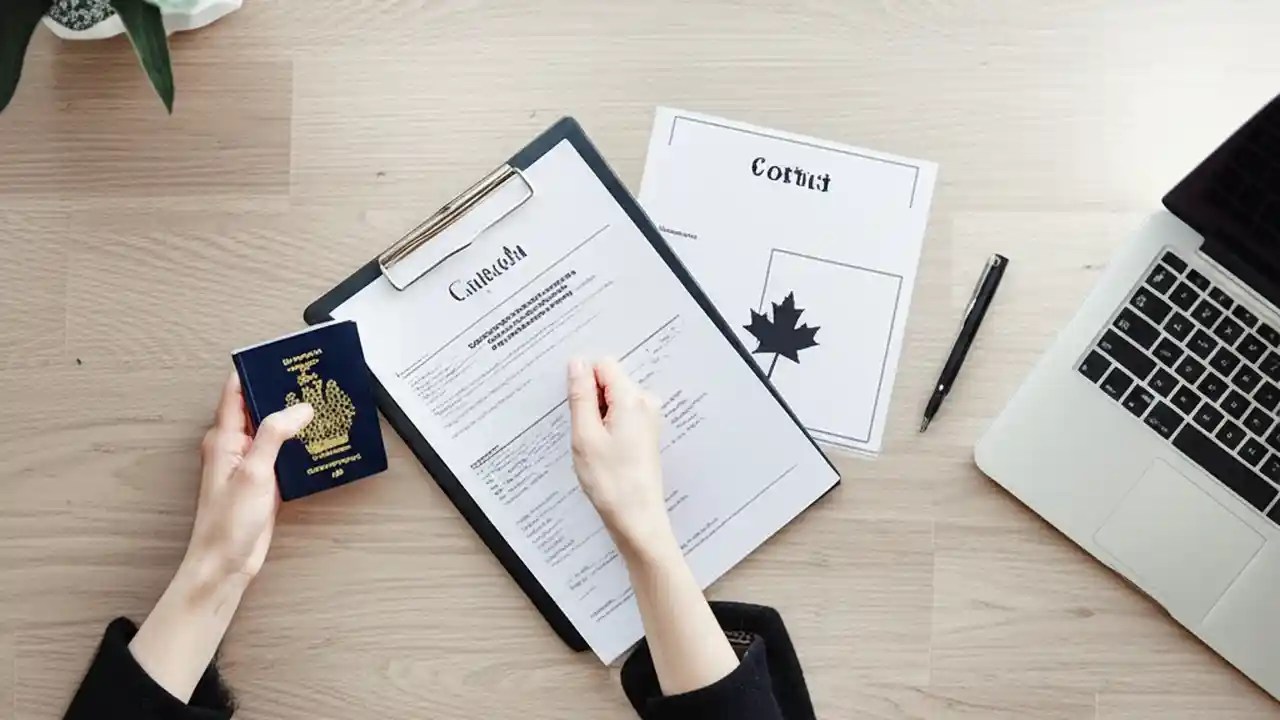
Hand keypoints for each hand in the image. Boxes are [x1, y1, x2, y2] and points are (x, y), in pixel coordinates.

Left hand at [128, 373, 312, 701]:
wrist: (225, 564)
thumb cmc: (227, 523)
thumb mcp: (253, 472)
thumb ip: (275, 435)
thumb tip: (299, 407)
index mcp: (224, 437)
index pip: (237, 390)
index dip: (257, 370)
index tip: (281, 356)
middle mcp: (235, 445)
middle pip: (259, 406)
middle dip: (283, 391)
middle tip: (312, 377)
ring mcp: (249, 463)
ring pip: (275, 429)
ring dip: (295, 418)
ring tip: (322, 403)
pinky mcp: (264, 480)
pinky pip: (283, 452)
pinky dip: (300, 444)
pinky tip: (319, 440)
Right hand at [566, 358, 673, 557]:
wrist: (638, 518)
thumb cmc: (610, 481)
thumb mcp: (585, 435)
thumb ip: (581, 395)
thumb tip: (577, 363)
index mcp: (632, 399)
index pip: (603, 365)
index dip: (583, 382)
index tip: (576, 409)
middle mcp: (645, 403)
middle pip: (609, 381)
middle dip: (590, 401)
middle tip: (585, 434)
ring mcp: (648, 418)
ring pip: (613, 400)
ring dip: (597, 417)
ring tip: (595, 447)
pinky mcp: (646, 433)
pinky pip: (621, 415)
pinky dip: (607, 427)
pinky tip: (604, 452)